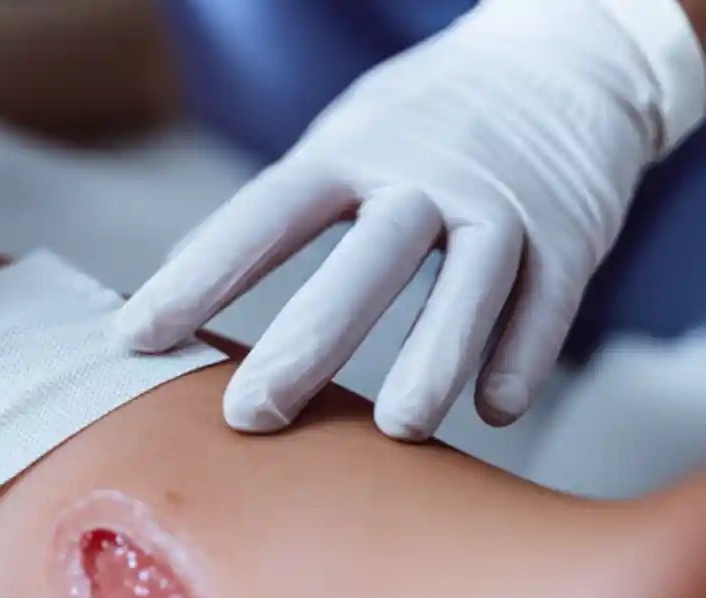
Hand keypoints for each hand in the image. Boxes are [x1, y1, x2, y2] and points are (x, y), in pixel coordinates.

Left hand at [117, 0, 704, 438]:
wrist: (561, 59)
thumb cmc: (424, 121)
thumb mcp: (344, 139)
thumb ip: (282, 206)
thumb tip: (183, 271)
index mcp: (347, 154)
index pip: (261, 219)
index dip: (197, 279)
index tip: (136, 338)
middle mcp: (421, 178)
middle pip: (363, 264)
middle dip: (305, 343)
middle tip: (250, 416)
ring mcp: (500, 205)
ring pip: (470, 286)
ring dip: (434, 359)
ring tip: (395, 429)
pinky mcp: (570, 233)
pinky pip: (548, 303)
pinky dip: (522, 358)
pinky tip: (493, 411)